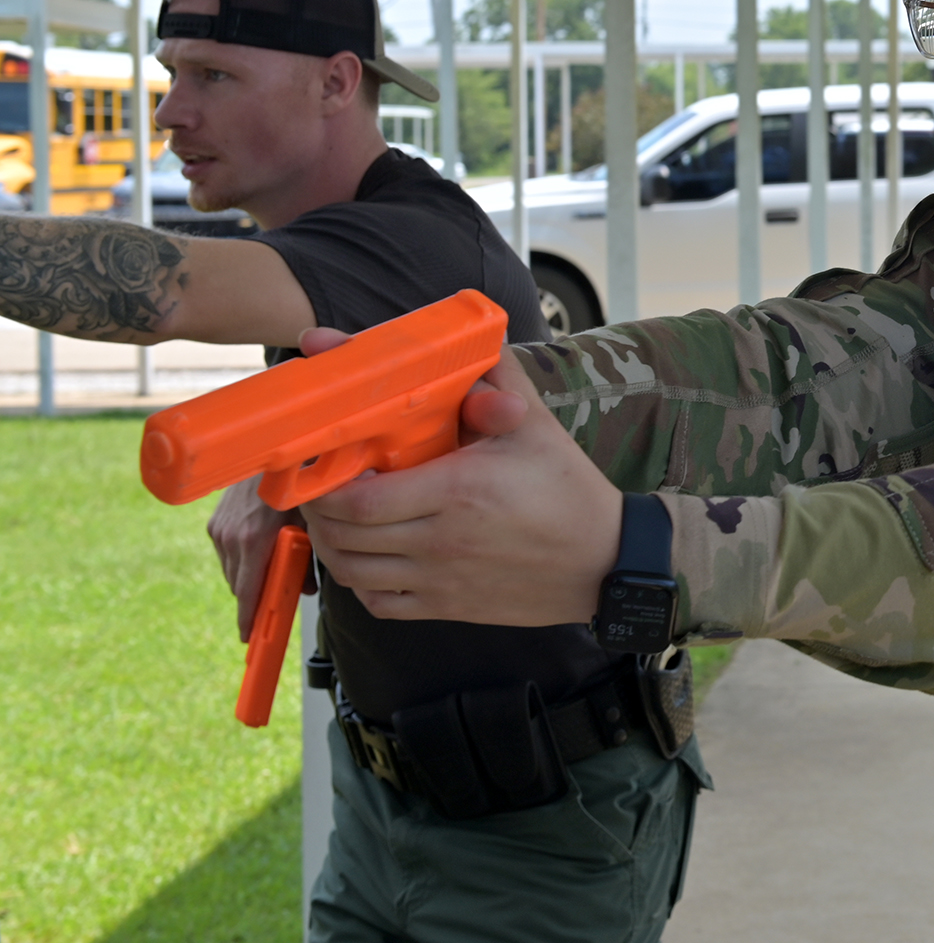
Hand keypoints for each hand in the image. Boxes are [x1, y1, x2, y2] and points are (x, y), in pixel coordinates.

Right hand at [207, 474, 309, 641]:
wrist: (270, 452)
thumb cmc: (298, 484)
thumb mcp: (311, 522)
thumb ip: (306, 559)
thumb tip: (304, 591)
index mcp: (255, 539)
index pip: (247, 592)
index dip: (248, 619)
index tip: (250, 640)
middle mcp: (231, 536)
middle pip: (239, 587)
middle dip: (255, 600)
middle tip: (270, 612)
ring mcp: (219, 529)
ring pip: (232, 572)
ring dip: (250, 579)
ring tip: (273, 574)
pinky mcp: (214, 522)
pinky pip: (227, 555)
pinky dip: (243, 561)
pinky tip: (262, 553)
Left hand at [301, 347, 622, 627]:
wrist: (606, 560)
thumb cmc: (568, 490)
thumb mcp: (536, 426)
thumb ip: (497, 377)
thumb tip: (470, 336)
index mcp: (457, 491)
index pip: (358, 499)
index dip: (325, 486)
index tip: (324, 464)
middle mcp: (441, 540)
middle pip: (344, 535)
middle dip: (318, 510)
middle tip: (321, 485)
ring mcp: (442, 580)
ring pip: (353, 572)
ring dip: (332, 545)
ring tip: (337, 519)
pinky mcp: (449, 606)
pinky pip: (379, 602)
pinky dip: (359, 582)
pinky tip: (368, 558)